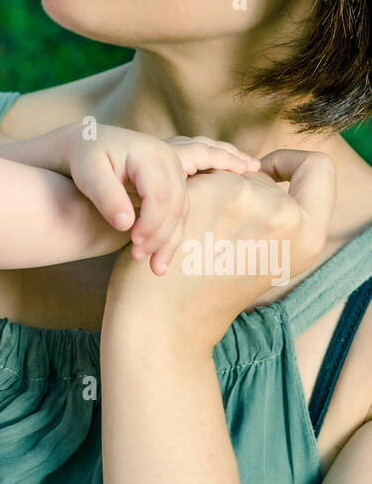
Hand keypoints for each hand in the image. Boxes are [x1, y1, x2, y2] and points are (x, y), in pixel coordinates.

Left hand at [67, 126, 260, 273]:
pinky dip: (172, 236)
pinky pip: (179, 213)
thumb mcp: (87, 171)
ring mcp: (174, 171)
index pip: (160, 194)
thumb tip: (125, 224)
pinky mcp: (173, 183)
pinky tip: (160, 259)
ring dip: (170, 241)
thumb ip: (105, 195)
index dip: (151, 223)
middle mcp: (168, 160)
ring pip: (182, 211)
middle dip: (160, 235)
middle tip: (138, 256)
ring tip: (153, 266)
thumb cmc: (85, 156)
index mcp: (149, 154)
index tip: (134, 242)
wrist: (90, 144)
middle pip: (176, 204)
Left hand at [104, 148, 336, 353]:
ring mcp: (246, 200)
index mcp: (310, 234)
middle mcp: (285, 214)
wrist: (165, 320)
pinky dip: (179, 194)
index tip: (265, 175)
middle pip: (259, 174)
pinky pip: (194, 174)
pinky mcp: (206, 192)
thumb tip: (258, 168)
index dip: (292, 164)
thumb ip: (277, 215)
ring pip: (224, 172)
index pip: (318, 166)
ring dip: (203, 194)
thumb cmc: (210, 288)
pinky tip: (170, 225)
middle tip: (211, 236)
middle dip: (234, 195)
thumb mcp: (269, 255)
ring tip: (190, 236)